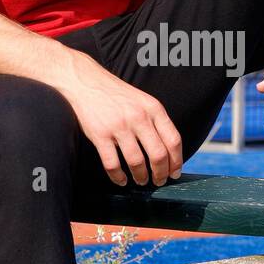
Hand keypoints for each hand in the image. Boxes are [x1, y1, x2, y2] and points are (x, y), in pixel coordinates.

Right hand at [59, 51, 182, 187]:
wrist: (86, 82)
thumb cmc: (117, 95)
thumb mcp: (143, 101)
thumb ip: (156, 121)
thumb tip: (168, 151)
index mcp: (153, 109)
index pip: (173, 140)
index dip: (176, 161)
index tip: (175, 172)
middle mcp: (139, 117)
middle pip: (158, 154)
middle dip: (161, 173)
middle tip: (159, 181)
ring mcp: (119, 126)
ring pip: (137, 162)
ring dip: (141, 176)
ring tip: (141, 181)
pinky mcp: (100, 134)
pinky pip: (112, 164)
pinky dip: (118, 177)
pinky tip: (121, 180)